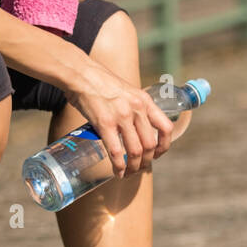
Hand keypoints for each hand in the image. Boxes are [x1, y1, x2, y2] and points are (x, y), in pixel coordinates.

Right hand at [64, 58, 184, 177]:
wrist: (81, 74)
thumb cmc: (99, 82)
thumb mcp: (126, 91)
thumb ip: (133, 107)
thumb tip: (132, 127)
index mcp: (145, 101)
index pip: (166, 128)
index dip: (164, 146)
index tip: (157, 154)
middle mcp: (137, 109)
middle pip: (150, 144)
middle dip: (146, 161)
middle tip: (139, 168)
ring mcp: (122, 117)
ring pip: (136, 151)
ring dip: (134, 167)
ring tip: (128, 173)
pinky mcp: (105, 124)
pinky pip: (117, 152)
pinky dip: (119, 167)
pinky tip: (118, 172)